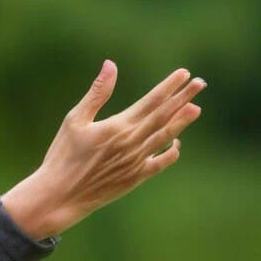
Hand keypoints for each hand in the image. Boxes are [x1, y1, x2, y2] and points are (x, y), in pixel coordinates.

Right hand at [1, 60, 204, 238]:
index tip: (184, 73)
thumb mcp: (75, 119)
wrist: (60, 196)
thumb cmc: (63, 155)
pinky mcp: (136, 178)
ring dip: (182, 121)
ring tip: (196, 108)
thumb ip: (97, 92)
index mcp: (119, 126)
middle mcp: (133, 143)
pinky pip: (161, 162)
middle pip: (164, 116)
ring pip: (166, 137)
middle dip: (184, 98)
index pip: (152, 101)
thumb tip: (110, 64)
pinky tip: (176, 141)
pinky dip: (171, 151)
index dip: (170, 86)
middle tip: (200, 83)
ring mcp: (137, 162)